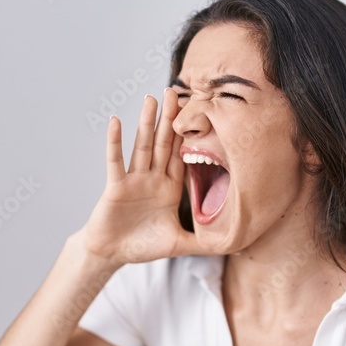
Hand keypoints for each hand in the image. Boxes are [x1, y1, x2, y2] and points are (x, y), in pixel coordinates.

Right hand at [81, 87, 206, 265]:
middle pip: (164, 143)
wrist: (112, 254)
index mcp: (169, 187)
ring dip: (147, 123)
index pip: (182, 156)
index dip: (191, 135)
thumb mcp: (179, 244)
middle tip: (177, 92)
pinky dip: (115, 142)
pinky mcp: (116, 186)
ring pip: (143, 146)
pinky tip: (116, 121)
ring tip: (152, 99)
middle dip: (171, 119)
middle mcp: (153, 178)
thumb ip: (203, 243)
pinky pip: (116, 161)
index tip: (200, 113)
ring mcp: (134, 180)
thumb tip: (233, 247)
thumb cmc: (142, 246)